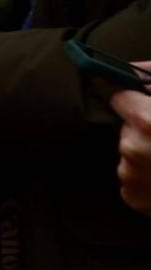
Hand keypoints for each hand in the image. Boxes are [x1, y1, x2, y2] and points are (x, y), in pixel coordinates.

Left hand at [110, 83, 150, 215]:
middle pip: (128, 128)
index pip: (121, 99)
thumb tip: (136, 72)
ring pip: (132, 153)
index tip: (150, 107)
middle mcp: (132, 147)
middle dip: (147, 130)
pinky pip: (135, 179)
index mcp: (147, 122)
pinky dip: (149, 179)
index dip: (137, 101)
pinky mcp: (132, 197)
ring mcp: (130, 175)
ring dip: (148, 154)